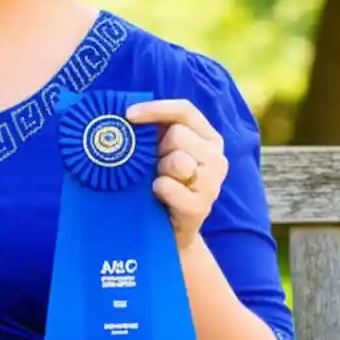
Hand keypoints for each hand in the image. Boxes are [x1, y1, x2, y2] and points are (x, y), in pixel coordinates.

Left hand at [125, 99, 228, 249]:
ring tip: (157, 181)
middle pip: (178, 134)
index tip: (128, 115)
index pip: (185, 110)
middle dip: (158, 148)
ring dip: (159, 170)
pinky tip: (157, 194)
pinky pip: (169, 186)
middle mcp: (216, 157)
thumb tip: (123, 114)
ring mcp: (213, 183)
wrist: (167, 230)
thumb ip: (153, 132)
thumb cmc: (159, 183)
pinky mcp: (201, 207)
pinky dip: (158, 189)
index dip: (156, 109)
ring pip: (178, 160)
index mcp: (207, 137)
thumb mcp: (158, 153)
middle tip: (153, 165)